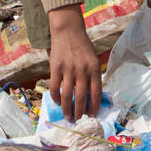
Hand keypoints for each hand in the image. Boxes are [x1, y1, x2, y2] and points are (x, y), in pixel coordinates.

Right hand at [47, 6, 100, 121]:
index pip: (96, 93)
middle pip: (81, 97)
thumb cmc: (83, 47)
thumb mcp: (93, 60)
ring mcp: (68, 69)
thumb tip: (91, 98)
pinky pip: (55, 87)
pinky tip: (57, 102)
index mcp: (95, 69)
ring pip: (67, 95)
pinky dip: (55, 98)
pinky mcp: (55, 67)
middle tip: (77, 119)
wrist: (68, 31)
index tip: (92, 115)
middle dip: (80, 111)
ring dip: (67, 109)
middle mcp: (82, 70)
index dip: (94, 106)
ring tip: (67, 116)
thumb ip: (93, 76)